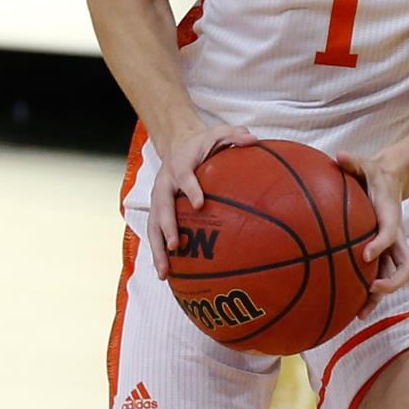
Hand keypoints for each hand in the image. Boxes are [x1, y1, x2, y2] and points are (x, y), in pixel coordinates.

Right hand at [147, 122, 256, 278]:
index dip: (190, 189)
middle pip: (161, 208)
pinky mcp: (158, 211)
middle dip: (167, 228)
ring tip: (164, 274)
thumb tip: (254, 139)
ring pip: (153, 227)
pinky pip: (157, 234)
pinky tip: (168, 276)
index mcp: (180, 165)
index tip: (199, 204)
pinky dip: (160, 254)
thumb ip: (235, 135)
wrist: (176, 143)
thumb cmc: (203, 142)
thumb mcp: (219, 133)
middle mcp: (165, 183)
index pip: (184, 177)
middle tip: (175, 247)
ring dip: (158, 250)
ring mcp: (158, 199)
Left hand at [333, 151, 408, 302]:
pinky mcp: (382, 255)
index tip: (364, 255)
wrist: (389, 180)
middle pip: (404, 267)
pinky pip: (379, 278)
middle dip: (390, 283)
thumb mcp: (364, 164)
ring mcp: (391, 249)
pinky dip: (368, 295)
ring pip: (393, 279)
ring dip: (379, 297)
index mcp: (390, 216)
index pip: (390, 233)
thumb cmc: (372, 174)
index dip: (380, 244)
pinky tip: (347, 308)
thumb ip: (353, 161)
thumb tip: (339, 156)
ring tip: (358, 314)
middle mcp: (396, 237)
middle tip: (370, 291)